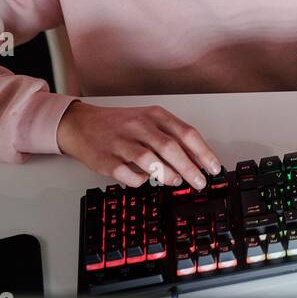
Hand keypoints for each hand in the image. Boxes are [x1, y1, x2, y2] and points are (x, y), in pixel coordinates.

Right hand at [56, 101, 221, 188]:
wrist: (82, 125)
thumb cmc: (122, 125)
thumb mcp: (149, 122)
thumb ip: (173, 137)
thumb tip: (198, 160)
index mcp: (154, 115)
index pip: (186, 132)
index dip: (203, 152)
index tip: (214, 167)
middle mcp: (138, 126)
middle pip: (169, 147)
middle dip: (189, 167)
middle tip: (200, 182)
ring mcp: (121, 142)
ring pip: (149, 160)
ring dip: (167, 174)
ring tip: (176, 181)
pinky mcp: (106, 160)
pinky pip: (127, 174)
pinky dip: (140, 180)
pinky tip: (146, 179)